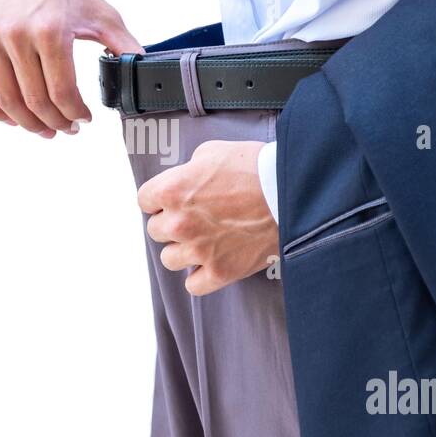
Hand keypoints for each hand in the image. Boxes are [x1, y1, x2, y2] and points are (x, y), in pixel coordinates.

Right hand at [0, 0, 142, 136]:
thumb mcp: (102, 15)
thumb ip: (125, 47)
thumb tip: (144, 74)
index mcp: (50, 30)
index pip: (62, 92)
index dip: (75, 114)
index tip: (83, 120)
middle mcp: (15, 34)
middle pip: (34, 101)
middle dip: (55, 123)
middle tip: (66, 128)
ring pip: (5, 101)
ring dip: (26, 123)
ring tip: (42, 128)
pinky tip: (10, 118)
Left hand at [137, 140, 279, 295]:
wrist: (291, 192)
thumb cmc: (255, 167)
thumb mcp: (212, 152)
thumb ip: (189, 169)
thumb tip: (187, 180)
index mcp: (171, 190)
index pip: (144, 200)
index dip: (160, 199)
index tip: (174, 200)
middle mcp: (178, 223)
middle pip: (156, 231)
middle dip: (172, 223)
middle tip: (196, 217)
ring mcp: (198, 250)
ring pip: (170, 259)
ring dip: (183, 250)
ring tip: (204, 240)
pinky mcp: (220, 272)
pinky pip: (193, 284)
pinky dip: (200, 276)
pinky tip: (212, 262)